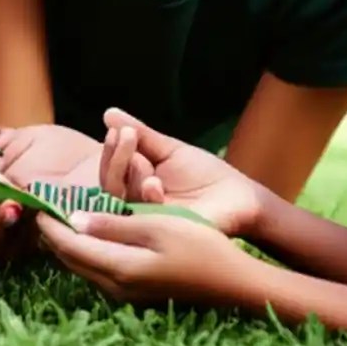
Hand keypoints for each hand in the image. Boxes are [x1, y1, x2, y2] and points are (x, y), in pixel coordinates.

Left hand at [37, 212, 249, 305]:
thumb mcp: (157, 226)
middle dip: (51, 231)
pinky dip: (83, 247)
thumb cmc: (200, 246)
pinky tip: (85, 229)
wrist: (232, 281)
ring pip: (80, 263)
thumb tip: (73, 220)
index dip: (48, 221)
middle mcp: (115, 286)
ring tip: (55, 211)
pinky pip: (95, 266)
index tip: (34, 197)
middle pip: (68, 257)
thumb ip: (113, 224)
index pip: (68, 245)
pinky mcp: (132, 289)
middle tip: (38, 203)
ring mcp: (123, 291)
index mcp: (118, 268)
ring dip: (66, 239)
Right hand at [99, 109, 267, 236]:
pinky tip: (154, 183)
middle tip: (128, 136)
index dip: (111, 149)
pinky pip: (140, 218)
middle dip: (117, 158)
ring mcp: (144, 218)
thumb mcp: (170, 150)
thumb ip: (141, 135)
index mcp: (135, 181)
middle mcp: (134, 201)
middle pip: (109, 183)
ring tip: (141, 158)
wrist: (238, 197)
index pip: (111, 167)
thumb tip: (108, 113)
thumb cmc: (205, 174)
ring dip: (127, 174)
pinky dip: (146, 196)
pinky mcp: (158, 232)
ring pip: (120, 199)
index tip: (117, 130)